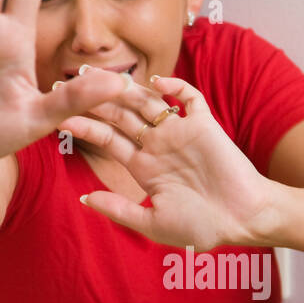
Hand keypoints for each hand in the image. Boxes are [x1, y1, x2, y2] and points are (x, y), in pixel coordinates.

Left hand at [62, 68, 275, 250]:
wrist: (244, 220)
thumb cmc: (203, 227)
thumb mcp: (153, 224)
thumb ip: (120, 210)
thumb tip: (84, 198)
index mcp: (143, 167)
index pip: (107, 139)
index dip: (84, 125)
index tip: (59, 115)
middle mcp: (158, 145)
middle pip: (120, 115)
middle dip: (95, 99)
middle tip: (67, 83)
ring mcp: (180, 132)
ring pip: (148, 102)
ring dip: (125, 87)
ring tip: (101, 74)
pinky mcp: (205, 125)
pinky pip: (188, 97)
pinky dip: (175, 85)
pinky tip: (157, 81)